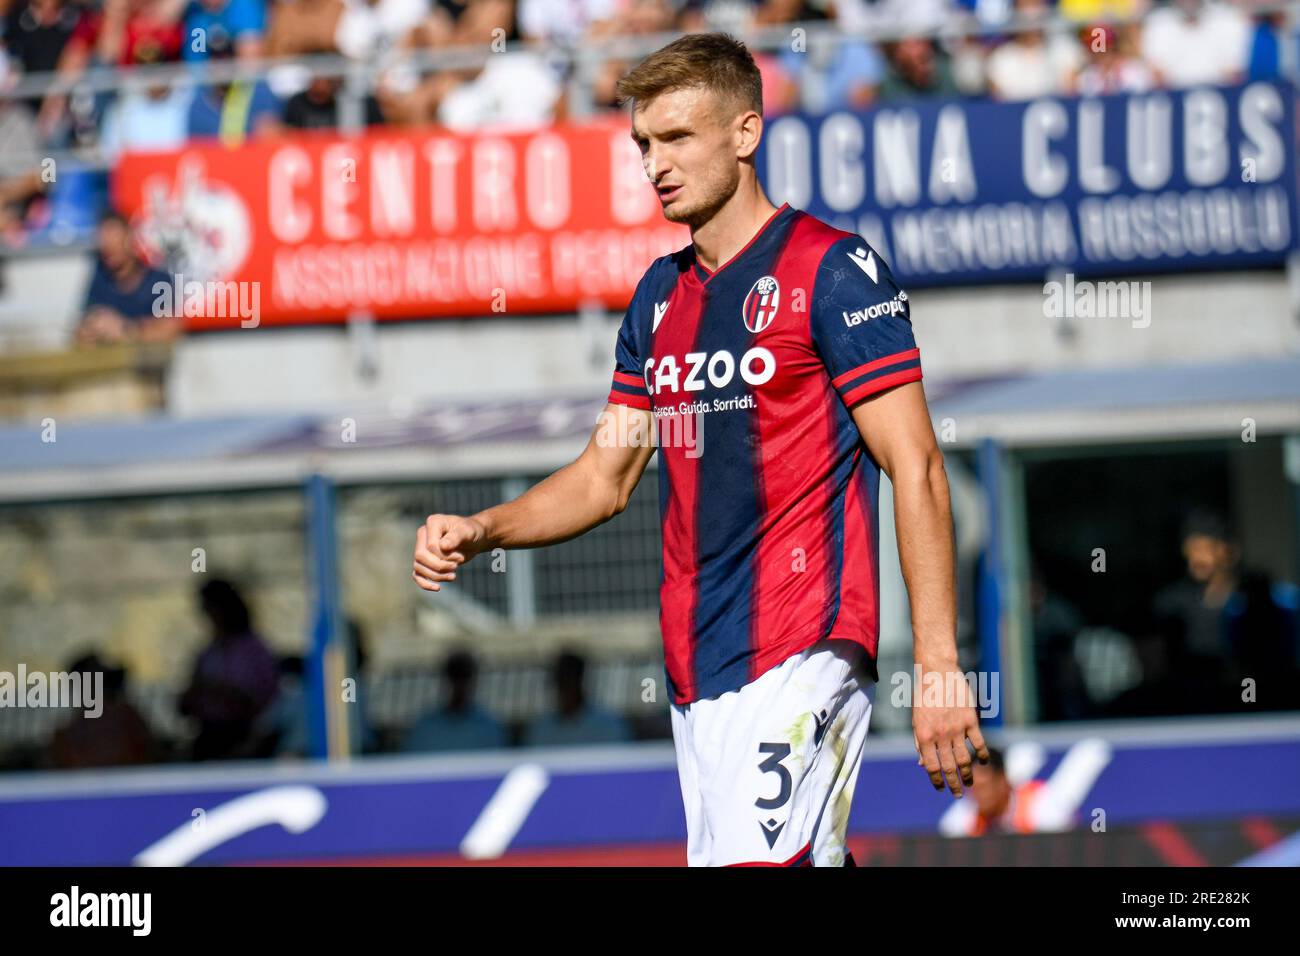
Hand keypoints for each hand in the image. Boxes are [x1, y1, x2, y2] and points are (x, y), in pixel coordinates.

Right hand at [412, 514, 487, 590]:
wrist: (474, 539)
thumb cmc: (471, 532)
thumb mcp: (468, 532)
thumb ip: (456, 537)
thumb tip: (443, 546)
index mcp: (433, 523)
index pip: (431, 546)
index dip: (445, 556)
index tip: (460, 556)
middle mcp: (423, 534)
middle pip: (420, 556)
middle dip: (439, 566)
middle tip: (455, 567)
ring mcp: (422, 547)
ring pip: (418, 566)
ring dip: (436, 575)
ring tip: (453, 576)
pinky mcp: (425, 561)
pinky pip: (417, 574)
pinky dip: (425, 583)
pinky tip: (437, 588)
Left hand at [911, 665, 988, 797]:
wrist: (937, 672)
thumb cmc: (923, 696)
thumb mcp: (916, 719)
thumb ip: (919, 743)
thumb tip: (923, 764)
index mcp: (923, 736)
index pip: (931, 766)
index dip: (937, 780)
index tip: (941, 788)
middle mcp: (940, 735)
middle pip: (949, 767)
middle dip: (953, 784)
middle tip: (957, 793)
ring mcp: (957, 728)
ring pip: (965, 759)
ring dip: (968, 774)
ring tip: (969, 782)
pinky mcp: (970, 720)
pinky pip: (979, 743)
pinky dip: (982, 755)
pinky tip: (983, 762)